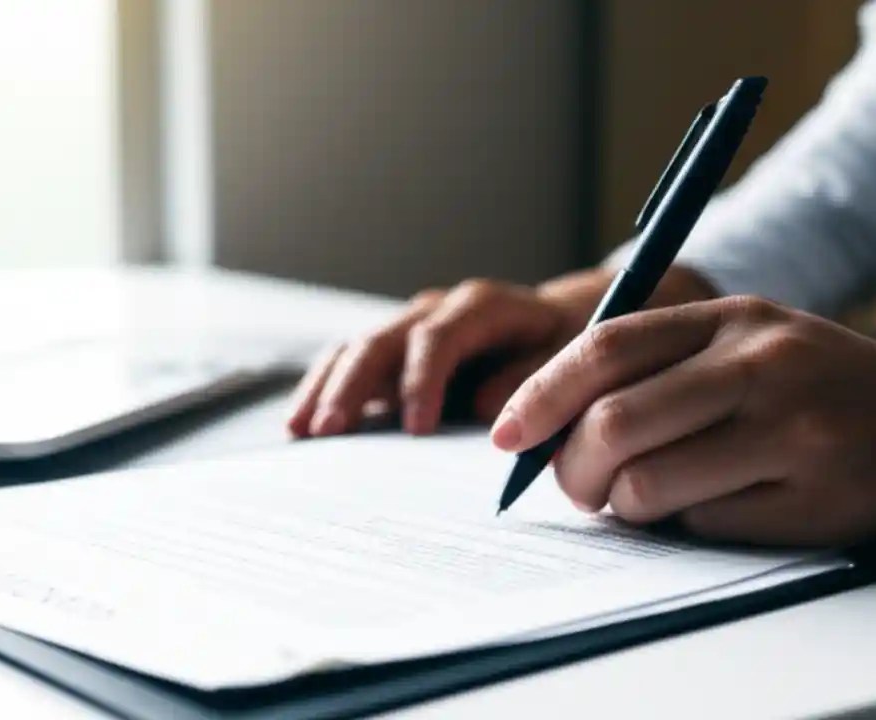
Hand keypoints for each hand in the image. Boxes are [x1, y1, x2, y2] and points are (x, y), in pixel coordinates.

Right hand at [287, 266, 714, 437]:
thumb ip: (536, 378)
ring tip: (301, 430)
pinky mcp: (396, 357)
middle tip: (330, 429)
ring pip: (356, 349)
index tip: (415, 428)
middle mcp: (438, 312)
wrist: (569, 327)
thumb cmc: (574, 348)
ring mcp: (410, 332)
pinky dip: (324, 391)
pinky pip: (350, 366)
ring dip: (326, 388)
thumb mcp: (573, 358)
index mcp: (485, 308)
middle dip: (353, 385)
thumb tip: (487, 408)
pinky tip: (301, 425)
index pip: (440, 336)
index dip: (422, 379)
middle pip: (384, 340)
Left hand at [492, 295, 875, 546]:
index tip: (505, 435)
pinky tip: (725, 503)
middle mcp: (761, 365)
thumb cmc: (800, 388)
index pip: (605, 349)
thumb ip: (648, 370)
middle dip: (572, 468)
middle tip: (578, 486)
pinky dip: (691, 523)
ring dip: (628, 503)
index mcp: (728, 318)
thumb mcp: (735, 347)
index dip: (540, 395)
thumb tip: (539, 429)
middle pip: (613, 423)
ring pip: (647, 484)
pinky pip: (703, 525)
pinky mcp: (815, 499)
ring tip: (655, 492)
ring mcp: (793, 431)